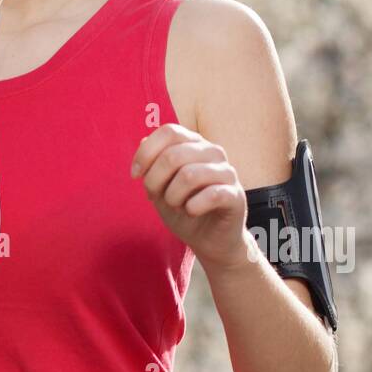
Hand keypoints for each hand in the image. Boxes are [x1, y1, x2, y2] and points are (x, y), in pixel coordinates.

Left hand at [131, 123, 252, 273]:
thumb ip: (151, 166)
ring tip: (177, 205)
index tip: (135, 175)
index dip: (146, 153)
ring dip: (173, 197)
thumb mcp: (160, 188)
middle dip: (154, 181)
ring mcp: (226, 172)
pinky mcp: (236, 195)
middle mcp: (212, 152)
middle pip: (173, 155)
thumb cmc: (185, 209)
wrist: (210, 239)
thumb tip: (142, 141)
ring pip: (189, 175)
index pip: (169, 132)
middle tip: (156, 197)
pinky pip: (211, 195)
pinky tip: (192, 212)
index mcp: (193, 145)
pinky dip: (193, 207)